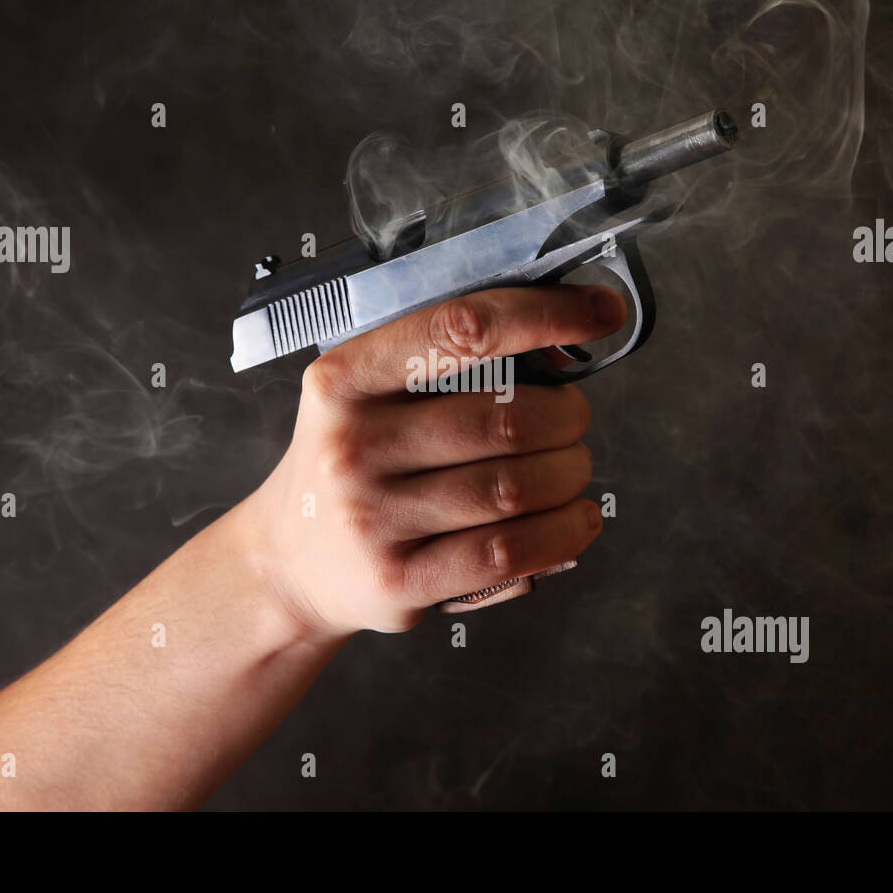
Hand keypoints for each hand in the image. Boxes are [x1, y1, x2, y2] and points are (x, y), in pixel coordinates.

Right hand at [245, 284, 627, 636]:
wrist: (290, 562)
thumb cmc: (354, 463)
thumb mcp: (365, 396)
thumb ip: (443, 367)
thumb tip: (561, 348)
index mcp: (344, 378)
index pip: (460, 329)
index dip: (545, 314)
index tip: (602, 312)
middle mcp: (351, 445)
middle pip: (506, 420)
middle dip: (567, 418)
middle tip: (573, 423)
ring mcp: (371, 517)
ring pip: (515, 489)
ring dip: (569, 477)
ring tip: (572, 473)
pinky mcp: (398, 580)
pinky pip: (507, 552)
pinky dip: (562, 534)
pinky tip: (574, 521)